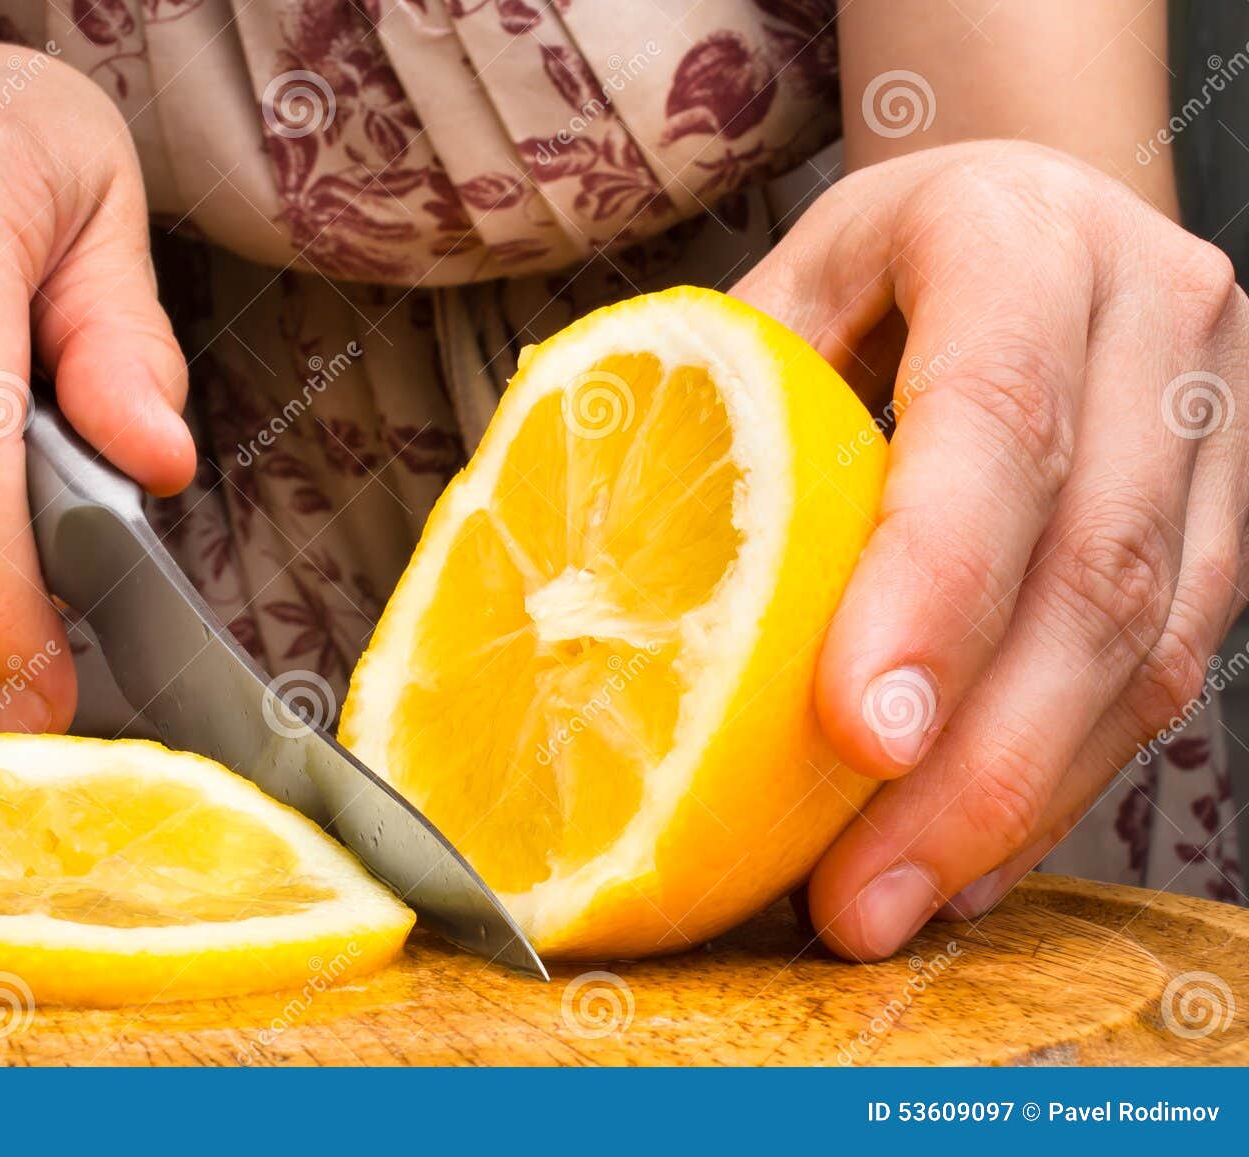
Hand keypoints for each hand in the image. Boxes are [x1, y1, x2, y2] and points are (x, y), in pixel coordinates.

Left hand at [733, 140, 1248, 959]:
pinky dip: (1065, 780)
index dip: (932, 587)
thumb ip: (708, 410)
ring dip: (1020, 801)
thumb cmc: (869, 268)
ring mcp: (1218, 417)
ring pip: (1153, 643)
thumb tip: (576, 586)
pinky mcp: (1229, 511)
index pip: (992, 419)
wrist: (1027, 215)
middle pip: (1091, 564)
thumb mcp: (776, 296)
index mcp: (1015, 233)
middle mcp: (1149, 314)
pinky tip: (969, 856)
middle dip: (976, 759)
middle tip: (861, 892)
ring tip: (897, 902)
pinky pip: (1172, 668)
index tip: (857, 736)